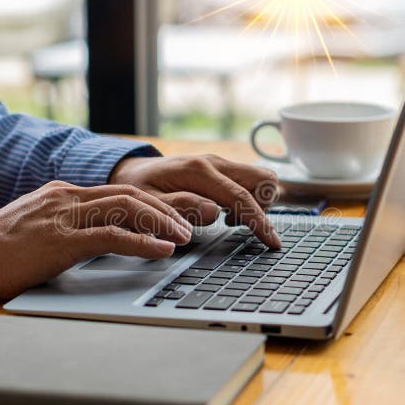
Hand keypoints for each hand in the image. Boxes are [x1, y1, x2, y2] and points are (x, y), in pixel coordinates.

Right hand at [0, 181, 192, 300]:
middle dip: (167, 208)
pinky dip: (143, 241)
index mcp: (64, 194)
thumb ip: (68, 227)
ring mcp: (63, 216)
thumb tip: (100, 239)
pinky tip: (163, 251)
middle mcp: (67, 197)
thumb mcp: (39, 230)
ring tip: (185, 237)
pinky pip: (111, 235)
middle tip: (192, 225)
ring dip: (162, 222)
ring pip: (127, 208)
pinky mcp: (60, 240)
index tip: (175, 218)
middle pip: (131, 194)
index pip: (120, 192)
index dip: (153, 204)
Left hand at [109, 154, 280, 247]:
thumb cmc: (139, 191)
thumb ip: (180, 208)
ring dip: (256, 203)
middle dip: (263, 207)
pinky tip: (225, 214)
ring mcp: (219, 163)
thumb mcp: (149, 205)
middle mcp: (214, 162)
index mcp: (198, 172)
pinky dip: (247, 200)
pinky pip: (249, 181)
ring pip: (260, 179)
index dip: (260, 222)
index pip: (241, 197)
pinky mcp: (221, 168)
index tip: (271, 242)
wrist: (132, 172)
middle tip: (238, 226)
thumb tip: (213, 213)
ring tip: (230, 221)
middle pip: (263, 179)